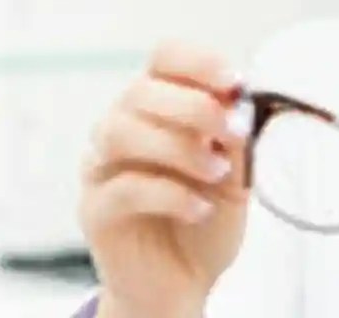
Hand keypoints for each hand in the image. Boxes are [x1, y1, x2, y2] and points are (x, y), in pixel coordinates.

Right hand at [79, 43, 251, 317]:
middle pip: (141, 91)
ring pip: (121, 132)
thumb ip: (236, 136)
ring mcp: (102, 167)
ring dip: (179, 148)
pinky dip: (170, 194)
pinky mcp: (96, 209)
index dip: (198, 62)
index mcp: (159, 106)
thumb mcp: (237, 172)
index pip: (164, 59)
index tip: (234, 82)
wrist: (184, 280)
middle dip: (194, 107)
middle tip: (234, 133)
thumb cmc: (206, 214)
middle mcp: (123, 126)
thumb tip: (242, 102)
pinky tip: (199, 208)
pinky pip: (123, 187)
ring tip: (218, 173)